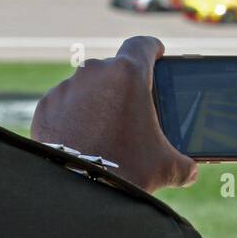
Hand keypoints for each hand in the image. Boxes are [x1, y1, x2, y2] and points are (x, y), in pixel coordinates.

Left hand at [30, 36, 196, 193]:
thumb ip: (183, 162)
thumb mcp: (166, 166)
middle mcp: (95, 72)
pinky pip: (64, 103)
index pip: (143, 44)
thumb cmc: (127, 171)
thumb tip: (190, 170)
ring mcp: (67, 87)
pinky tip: (80, 137)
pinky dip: (72, 115)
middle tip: (131, 109)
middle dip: (123, 84)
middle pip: (114, 68)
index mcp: (129, 74)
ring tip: (103, 128)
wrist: (79, 192)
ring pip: (87, 85)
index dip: (152, 49)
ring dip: (96, 99)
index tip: (157, 54)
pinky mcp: (46, 106)